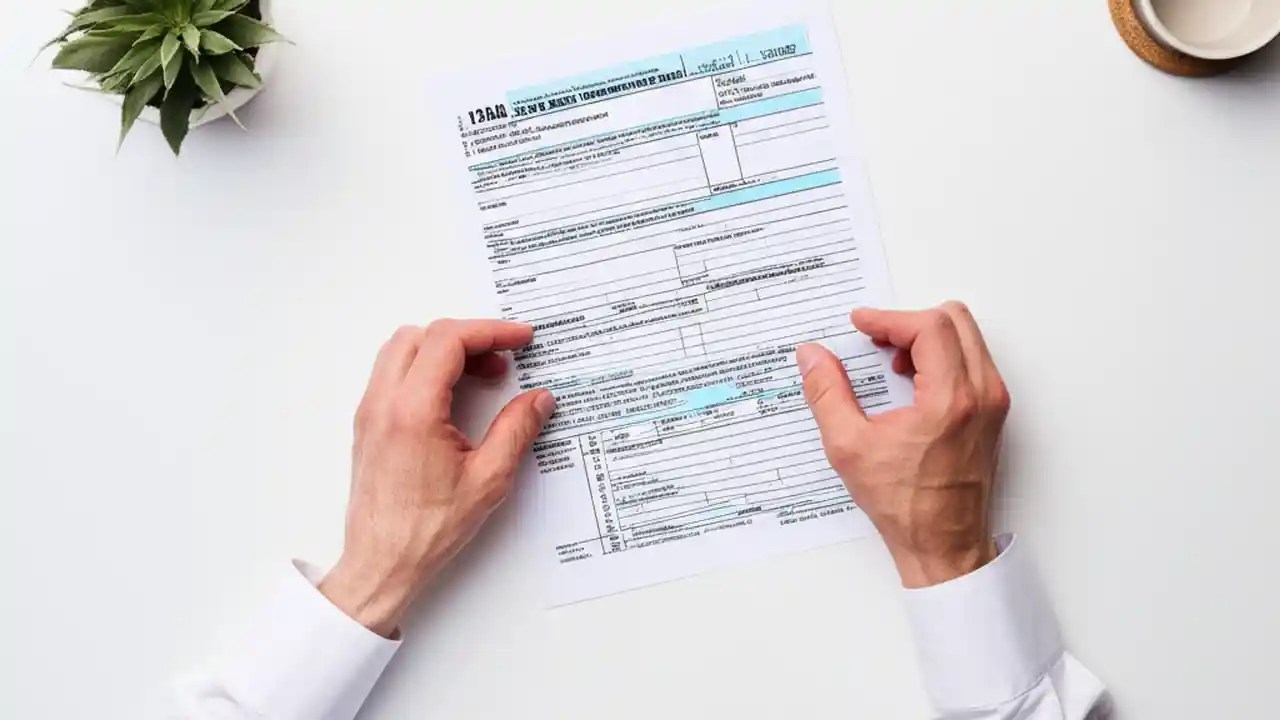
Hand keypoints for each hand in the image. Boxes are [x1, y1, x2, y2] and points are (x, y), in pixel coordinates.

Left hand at [319, 320, 555, 635]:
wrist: (381, 563)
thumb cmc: (428, 530)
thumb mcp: (488, 480)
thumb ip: (516, 430)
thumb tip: (538, 399)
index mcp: (413, 410)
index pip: (449, 340)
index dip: (490, 331)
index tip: (520, 338)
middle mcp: (384, 402)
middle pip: (423, 335)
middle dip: (468, 337)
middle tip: (504, 358)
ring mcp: (370, 412)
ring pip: (403, 349)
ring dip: (444, 350)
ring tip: (482, 377)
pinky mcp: (368, 424)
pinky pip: (393, 374)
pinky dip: (425, 368)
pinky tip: (454, 395)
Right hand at [796, 302, 1010, 587]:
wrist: (944, 544)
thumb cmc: (903, 504)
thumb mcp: (848, 447)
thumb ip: (826, 394)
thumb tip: (812, 356)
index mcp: (950, 400)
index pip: (928, 327)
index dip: (888, 318)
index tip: (861, 325)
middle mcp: (982, 395)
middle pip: (954, 320)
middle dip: (909, 322)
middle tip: (876, 340)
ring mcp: (993, 403)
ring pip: (967, 337)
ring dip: (927, 338)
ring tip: (893, 364)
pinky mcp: (993, 412)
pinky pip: (972, 360)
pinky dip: (942, 357)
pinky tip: (912, 382)